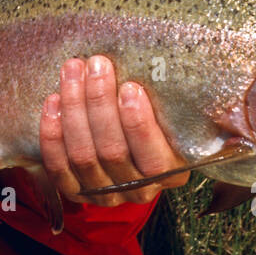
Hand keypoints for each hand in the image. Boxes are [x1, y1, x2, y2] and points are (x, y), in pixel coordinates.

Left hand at [38, 56, 188, 206]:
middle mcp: (138, 190)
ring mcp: (104, 195)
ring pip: (83, 154)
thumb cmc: (161, 123)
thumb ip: (181, 102)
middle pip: (111, 150)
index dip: (138, 124)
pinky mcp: (75, 192)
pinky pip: (58, 166)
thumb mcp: (178, 117)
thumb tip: (203, 59)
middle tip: (95, 64)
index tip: (130, 87)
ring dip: (74, 108)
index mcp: (171, 174)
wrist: (132, 161)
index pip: (152, 156)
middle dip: (99, 102)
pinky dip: (52, 133)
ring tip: (72, 70)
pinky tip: (52, 101)